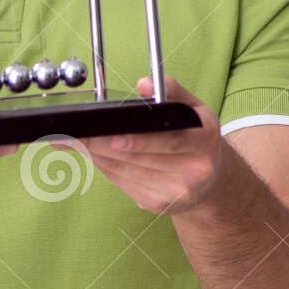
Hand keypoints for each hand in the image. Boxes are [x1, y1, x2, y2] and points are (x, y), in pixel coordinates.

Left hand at [78, 76, 222, 213]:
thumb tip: (143, 84)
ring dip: (97, 155)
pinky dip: (104, 166)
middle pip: (138, 158)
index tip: (112, 137)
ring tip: (77, 140)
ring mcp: (175, 192)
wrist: (212, 181)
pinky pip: (122, 182)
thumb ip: (171, 91)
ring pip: (124, 171)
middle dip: (102, 145)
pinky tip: (94, 154)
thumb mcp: (195, 110)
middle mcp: (194, 171)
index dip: (139, 141)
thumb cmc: (196, 137)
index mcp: (204, 142)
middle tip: (76, 135)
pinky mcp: (157, 204)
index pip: (169, 142)